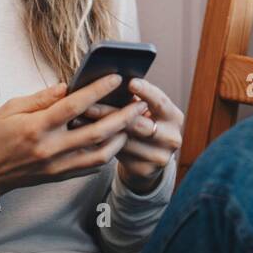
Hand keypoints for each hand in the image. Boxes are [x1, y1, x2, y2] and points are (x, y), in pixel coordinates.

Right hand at [0, 74, 147, 200]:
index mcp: (36, 127)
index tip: (115, 78)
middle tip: (139, 104)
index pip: (73, 106)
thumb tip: (67, 85)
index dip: (97, 91)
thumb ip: (42, 97)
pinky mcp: (60, 176)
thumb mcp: (12, 108)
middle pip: (96, 133)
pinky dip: (106, 153)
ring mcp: (57, 166)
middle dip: (122, 117)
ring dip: (121, 138)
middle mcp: (50, 148)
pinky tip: (116, 140)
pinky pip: (91, 167)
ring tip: (133, 122)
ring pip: (99, 154)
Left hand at [82, 77, 182, 195]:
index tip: (130, 82)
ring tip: (78, 119)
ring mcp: (159, 157)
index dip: (146, 92)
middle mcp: (172, 138)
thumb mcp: (147, 110)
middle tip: (89, 104)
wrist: (149, 156)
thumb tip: (110, 83)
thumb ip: (135, 98)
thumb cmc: (143, 121)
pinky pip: (119, 155)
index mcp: (174, 117)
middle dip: (112, 112)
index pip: (161, 102)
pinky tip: (84, 136)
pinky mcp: (145, 170)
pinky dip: (101, 144)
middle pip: (139, 124)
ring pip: (125, 141)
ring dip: (100, 129)